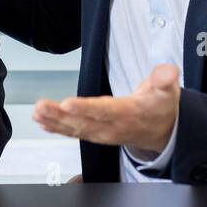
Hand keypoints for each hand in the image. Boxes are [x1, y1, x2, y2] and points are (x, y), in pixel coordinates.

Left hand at [33, 63, 180, 154]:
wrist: (163, 131)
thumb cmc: (161, 107)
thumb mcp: (169, 92)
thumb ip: (166, 80)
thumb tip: (168, 72)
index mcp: (129, 113)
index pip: (105, 110)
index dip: (86, 108)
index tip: (67, 103)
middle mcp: (113, 126)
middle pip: (84, 121)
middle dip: (60, 115)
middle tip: (41, 107)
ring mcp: (103, 133)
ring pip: (76, 128)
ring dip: (54, 121)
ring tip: (37, 113)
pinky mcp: (97, 134)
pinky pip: (75, 133)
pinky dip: (57, 128)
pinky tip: (43, 123)